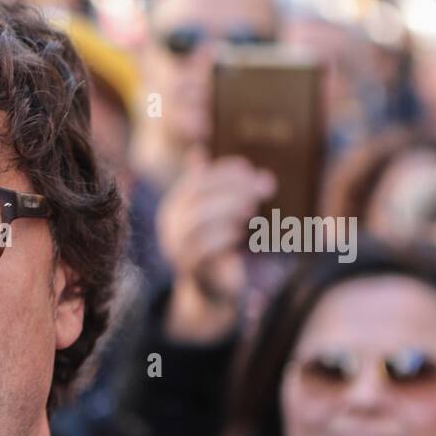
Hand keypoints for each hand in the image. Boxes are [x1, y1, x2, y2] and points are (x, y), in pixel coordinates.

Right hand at [156, 148, 275, 341]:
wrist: (214, 285)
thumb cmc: (219, 241)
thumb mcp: (216, 209)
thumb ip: (210, 184)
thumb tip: (199, 149)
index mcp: (177, 205)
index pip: (197, 181)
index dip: (223, 172)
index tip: (249, 168)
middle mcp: (171, 225)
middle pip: (198, 198)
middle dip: (233, 189)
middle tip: (264, 186)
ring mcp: (176, 246)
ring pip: (197, 222)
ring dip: (228, 211)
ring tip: (253, 210)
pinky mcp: (189, 267)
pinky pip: (202, 249)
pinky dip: (223, 237)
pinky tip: (241, 234)